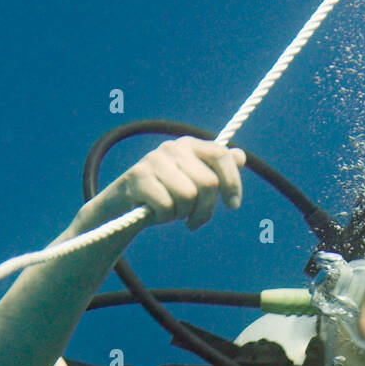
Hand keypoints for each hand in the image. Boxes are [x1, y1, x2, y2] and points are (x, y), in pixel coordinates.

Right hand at [118, 136, 244, 230]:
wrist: (123, 205)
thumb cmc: (164, 195)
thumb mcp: (192, 183)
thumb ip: (215, 170)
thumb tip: (241, 156)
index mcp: (190, 145)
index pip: (221, 156)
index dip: (233, 182)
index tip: (233, 205)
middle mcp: (173, 147)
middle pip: (208, 183)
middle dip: (205, 210)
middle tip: (194, 220)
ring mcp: (154, 160)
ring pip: (188, 196)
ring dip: (181, 214)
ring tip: (171, 212)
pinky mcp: (138, 176)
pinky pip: (166, 205)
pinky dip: (164, 217)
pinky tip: (156, 213)